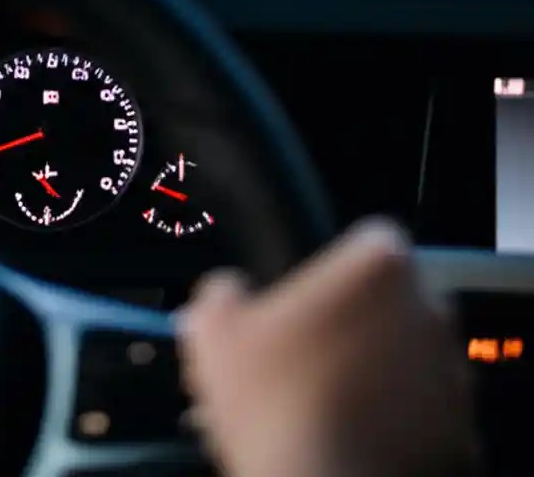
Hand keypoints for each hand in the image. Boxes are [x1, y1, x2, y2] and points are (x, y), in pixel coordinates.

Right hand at [179, 218, 478, 476]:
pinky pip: (418, 408)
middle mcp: (429, 309)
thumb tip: (226, 289)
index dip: (336, 265)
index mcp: (378, 266)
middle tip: (305, 351)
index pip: (369, 238)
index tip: (308, 294)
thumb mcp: (212, 329)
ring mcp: (449, 370)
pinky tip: (345, 430)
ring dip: (372, 369)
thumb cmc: (271, 398)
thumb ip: (220, 290)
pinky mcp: (459, 425)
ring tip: (319, 400)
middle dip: (354, 319)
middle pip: (389, 299)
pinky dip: (390, 416)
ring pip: (404, 355)